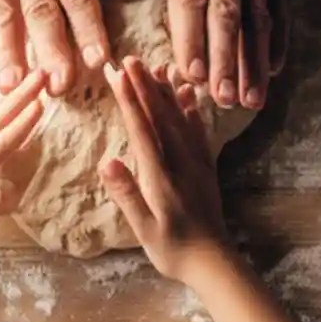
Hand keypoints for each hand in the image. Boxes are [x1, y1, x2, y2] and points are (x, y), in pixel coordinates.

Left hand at [98, 0, 295, 109]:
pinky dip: (279, 40)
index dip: (192, 36)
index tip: (189, 71)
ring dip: (253, 63)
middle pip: (228, 18)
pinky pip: (280, 9)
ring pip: (257, 22)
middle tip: (220, 99)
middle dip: (225, 62)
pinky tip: (275, 69)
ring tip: (250, 100)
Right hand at [98, 57, 231, 283]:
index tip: (119, 74)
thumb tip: (106, 162)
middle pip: (161, 116)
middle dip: (145, 86)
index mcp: (161, 176)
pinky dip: (191, 110)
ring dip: (166, 92)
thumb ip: (128, 195)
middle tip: (131, 59)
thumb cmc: (173, 251)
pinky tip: (187, 96)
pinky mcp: (205, 169)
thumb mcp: (144, 230)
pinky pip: (198, 132)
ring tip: (156, 66)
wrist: (214, 262)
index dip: (130, 99)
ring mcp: (196, 163)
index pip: (143, 129)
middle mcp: (180, 162)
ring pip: (180, 119)